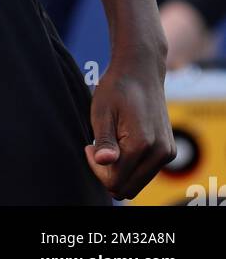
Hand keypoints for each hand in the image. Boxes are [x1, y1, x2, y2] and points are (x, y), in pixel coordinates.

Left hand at [84, 56, 175, 198]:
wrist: (141, 69)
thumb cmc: (117, 88)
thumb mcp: (102, 111)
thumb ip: (104, 140)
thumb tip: (103, 162)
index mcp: (142, 144)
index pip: (115, 181)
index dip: (96, 168)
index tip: (89, 146)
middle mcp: (160, 153)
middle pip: (127, 188)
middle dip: (108, 174)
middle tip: (97, 147)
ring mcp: (168, 153)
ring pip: (137, 183)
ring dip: (120, 170)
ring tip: (111, 141)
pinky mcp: (169, 151)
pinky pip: (145, 173)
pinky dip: (132, 165)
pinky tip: (122, 142)